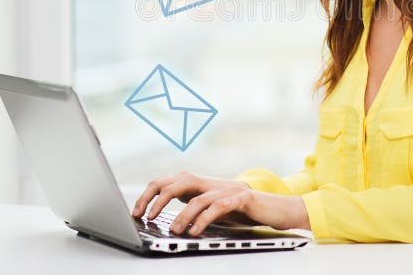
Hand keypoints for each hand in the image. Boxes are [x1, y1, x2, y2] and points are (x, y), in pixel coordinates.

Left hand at [132, 171, 309, 235]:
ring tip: (172, 230)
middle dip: (157, 199)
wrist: (276, 208)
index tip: (136, 211)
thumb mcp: (212, 207)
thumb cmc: (242, 210)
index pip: (168, 181)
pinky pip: (218, 207)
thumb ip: (192, 204)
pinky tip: (195, 231)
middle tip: (145, 216)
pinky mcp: (241, 198)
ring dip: (181, 215)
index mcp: (201, 183)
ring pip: (197, 197)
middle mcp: (211, 182)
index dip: (149, 194)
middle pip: (177, 182)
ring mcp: (226, 188)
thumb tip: (166, 213)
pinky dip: (204, 219)